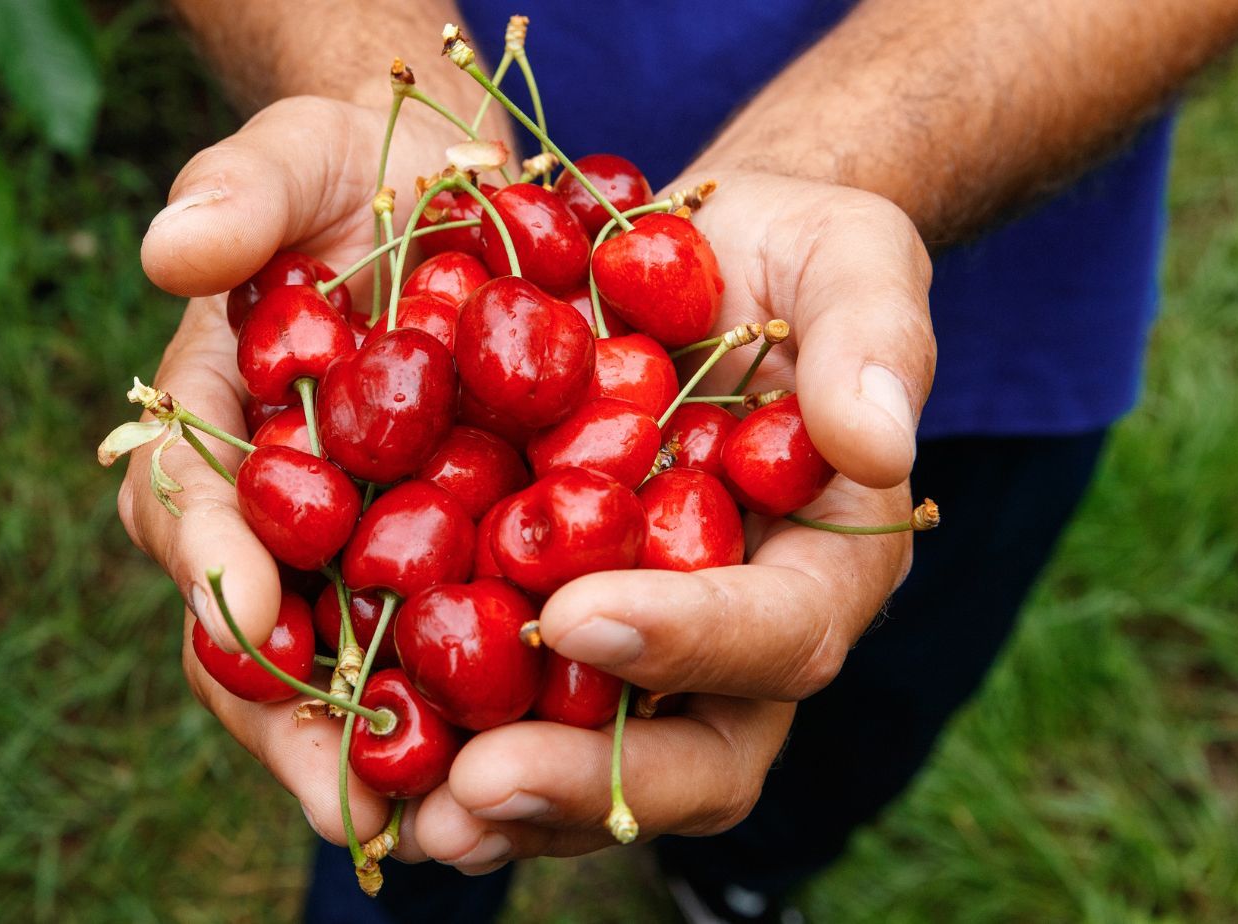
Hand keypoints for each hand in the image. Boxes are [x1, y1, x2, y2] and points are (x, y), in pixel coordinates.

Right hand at [125, 94, 495, 852]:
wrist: (454, 200)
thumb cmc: (353, 178)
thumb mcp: (295, 159)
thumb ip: (236, 195)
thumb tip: (169, 247)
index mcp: (214, 448)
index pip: (191, 524)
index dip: (218, 574)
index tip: (263, 628)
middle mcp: (279, 532)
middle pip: (269, 651)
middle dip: (310, 728)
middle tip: (363, 798)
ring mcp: (367, 562)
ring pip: (369, 682)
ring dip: (409, 759)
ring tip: (462, 823)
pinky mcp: (464, 572)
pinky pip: (472, 658)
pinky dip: (504, 713)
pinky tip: (557, 759)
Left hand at [404, 171, 934, 871]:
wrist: (693, 261)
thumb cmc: (788, 257)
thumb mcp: (849, 260)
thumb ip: (873, 338)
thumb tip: (878, 443)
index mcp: (823, 564)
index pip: (777, 634)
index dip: (688, 643)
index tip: (576, 615)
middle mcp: (737, 635)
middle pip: (694, 755)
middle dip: (588, 777)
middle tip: (478, 782)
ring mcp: (644, 644)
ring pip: (596, 761)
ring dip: (505, 798)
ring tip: (412, 811)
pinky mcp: (554, 623)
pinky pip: (512, 708)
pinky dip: (445, 738)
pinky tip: (359, 740)